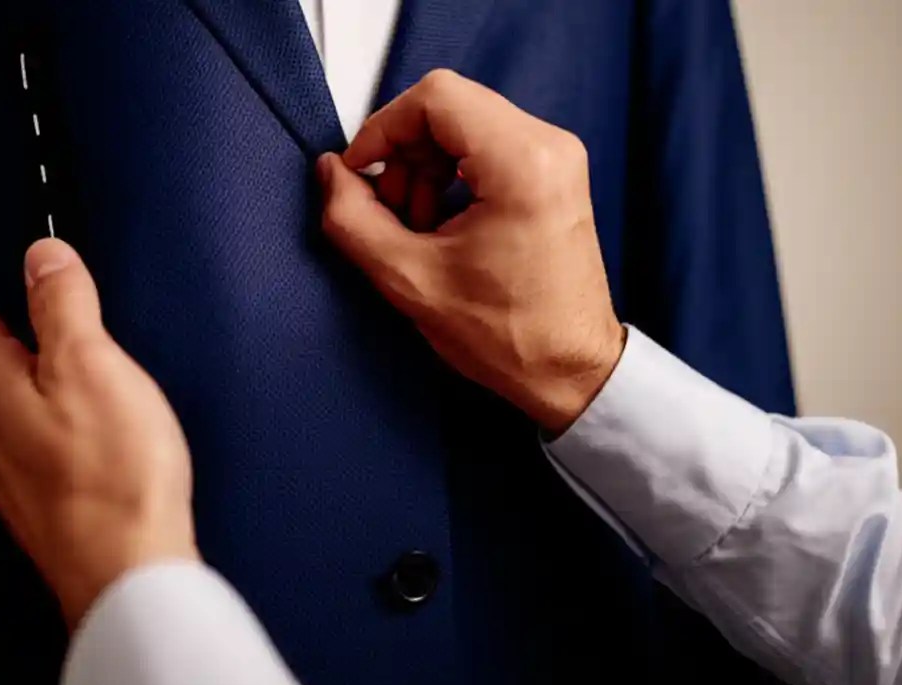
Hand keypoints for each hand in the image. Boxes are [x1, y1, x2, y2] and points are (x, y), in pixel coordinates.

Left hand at [0, 237, 197, 627]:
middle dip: (24, 332)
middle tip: (58, 303)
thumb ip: (62, 304)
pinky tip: (95, 430)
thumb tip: (41, 256)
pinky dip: (63, 427)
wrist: (129, 571)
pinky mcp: (46, 504)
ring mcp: (14, 473)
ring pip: (20, 408)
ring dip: (44, 383)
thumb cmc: (113, 477)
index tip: (16, 262)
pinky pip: (44, 448)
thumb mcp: (92, 363)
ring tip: (85, 364)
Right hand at [317, 69, 624, 433]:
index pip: (436, 98)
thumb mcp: (411, 279)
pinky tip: (438, 224)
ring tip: (413, 225)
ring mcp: (557, 158)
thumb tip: (330, 172)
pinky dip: (450, 174)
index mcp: (522, 163)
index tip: (359, 171)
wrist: (571, 370)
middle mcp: (549, 147)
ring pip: (464, 124)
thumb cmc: (510, 337)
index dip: (383, 129)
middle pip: (449, 107)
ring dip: (423, 166)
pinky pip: (486, 146)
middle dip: (403, 152)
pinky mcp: (554, 175)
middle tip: (386, 209)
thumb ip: (354, 219)